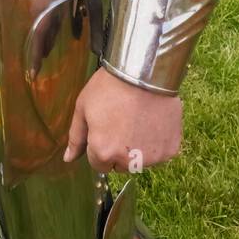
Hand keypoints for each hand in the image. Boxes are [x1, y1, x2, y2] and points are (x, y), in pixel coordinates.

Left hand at [64, 66, 181, 171]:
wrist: (144, 72)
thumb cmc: (110, 87)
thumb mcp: (83, 107)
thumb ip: (76, 137)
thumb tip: (68, 159)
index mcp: (102, 152)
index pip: (98, 164)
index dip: (99, 145)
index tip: (105, 127)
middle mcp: (128, 161)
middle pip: (119, 165)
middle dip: (118, 150)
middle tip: (121, 123)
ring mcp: (152, 158)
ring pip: (140, 161)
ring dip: (137, 148)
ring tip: (137, 119)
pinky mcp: (170, 150)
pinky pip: (160, 153)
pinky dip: (156, 142)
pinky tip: (151, 121)